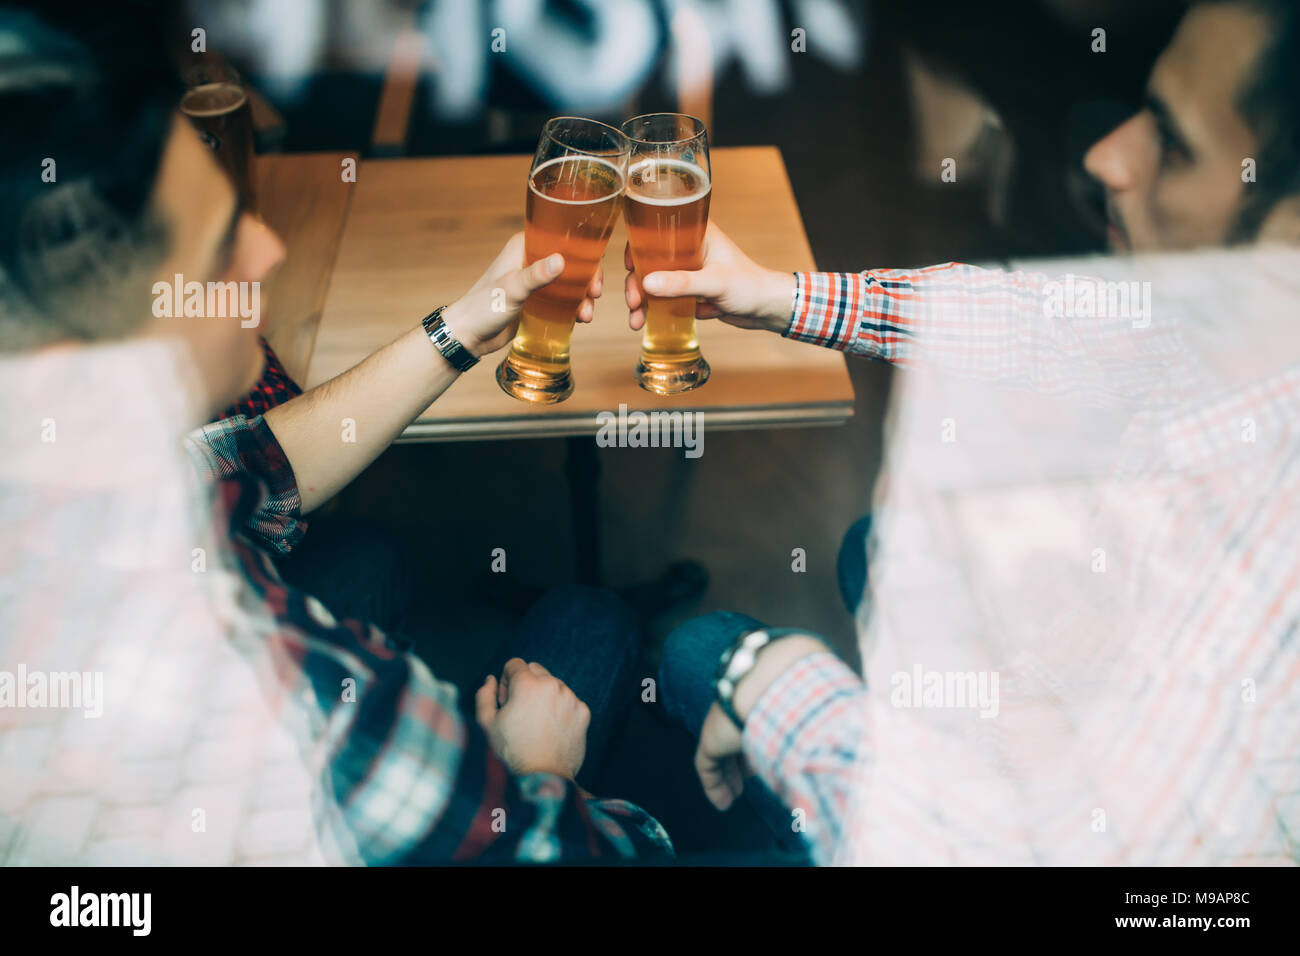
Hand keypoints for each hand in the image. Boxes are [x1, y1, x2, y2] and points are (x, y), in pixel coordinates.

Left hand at [442, 232, 602, 358]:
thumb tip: (561, 261)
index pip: (561, 238)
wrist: (468, 335)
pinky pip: (563, 299)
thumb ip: (536, 276)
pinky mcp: (537, 300)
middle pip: (571, 261)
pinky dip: (574, 307)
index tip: (595, 267)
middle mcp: (531, 259)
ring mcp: (535, 281)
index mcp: (524, 246)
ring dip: (583, 296)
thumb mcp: (512, 289)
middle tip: (595, 293)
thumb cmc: (483, 307)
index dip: (583, 250)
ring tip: (586, 314)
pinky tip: (581, 318)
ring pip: (570, 282)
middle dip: (588, 277)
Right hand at [475, 658, 589, 778]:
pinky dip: (560, 709)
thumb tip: (491, 679)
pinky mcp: (583, 711)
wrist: (544, 777)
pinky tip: (551, 729)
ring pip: (554, 685)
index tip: (506, 701)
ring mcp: (571, 698)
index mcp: (528, 684)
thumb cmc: (512, 751)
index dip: (506, 681)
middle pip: (536, 670)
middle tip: (520, 711)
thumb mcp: (487, 723)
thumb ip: (485, 695)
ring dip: (544, 696)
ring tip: (537, 723)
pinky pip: (569, 700)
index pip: (515, 664)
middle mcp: (552, 685)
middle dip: (526, 684)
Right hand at [624, 222, 793, 333]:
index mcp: (695, 233)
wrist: (766, 309)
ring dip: (642, 300)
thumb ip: (682, 283)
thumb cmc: (749, 285)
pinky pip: (665, 298)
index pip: (657, 231)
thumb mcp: (714, 282)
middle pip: (650, 261)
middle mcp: (688, 249)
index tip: (627, 266)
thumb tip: (647, 283)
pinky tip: (644, 323)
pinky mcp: (689, 291)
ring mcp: (688, 271)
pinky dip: (654, 310)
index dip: (637, 246)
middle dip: (636, 283)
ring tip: (636, 320)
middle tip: (633, 301)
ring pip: (655, 282)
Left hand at [694, 634, 826, 809]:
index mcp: (764, 694)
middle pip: (738, 734)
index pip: (760, 719)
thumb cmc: (810, 691)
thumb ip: (838, 714)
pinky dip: (713, 786)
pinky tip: (723, 803)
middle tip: (752, 775)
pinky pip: (706, 765)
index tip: (770, 759)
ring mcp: (724, 719)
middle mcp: (741, 705)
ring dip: (729, 775)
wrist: (779, 678)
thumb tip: (866, 725)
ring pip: (721, 752)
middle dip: (743, 758)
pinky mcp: (711, 736)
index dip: (763, 740)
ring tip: (735, 795)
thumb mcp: (828, 705)